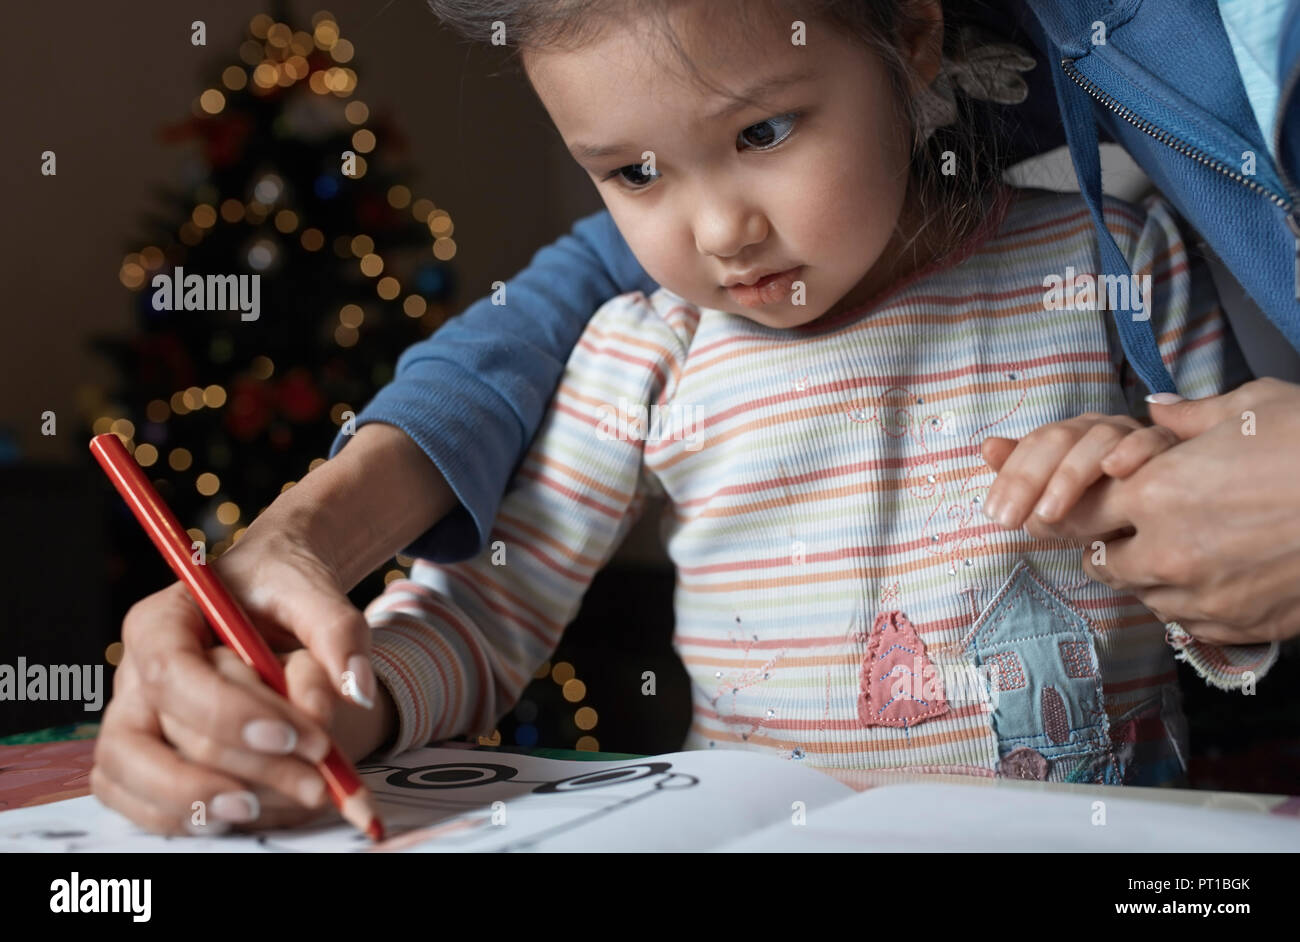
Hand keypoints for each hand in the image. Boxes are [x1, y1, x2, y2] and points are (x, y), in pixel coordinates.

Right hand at [92, 522, 393, 835]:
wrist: (271, 595)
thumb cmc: (280, 587)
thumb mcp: (312, 591)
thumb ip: (337, 632)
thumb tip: (358, 689)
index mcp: (161, 622)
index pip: (175, 674)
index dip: (229, 714)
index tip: (296, 735)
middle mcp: (135, 675)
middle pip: (162, 736)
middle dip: (247, 766)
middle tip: (320, 779)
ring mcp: (133, 721)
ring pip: (141, 778)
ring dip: (216, 803)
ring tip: (295, 798)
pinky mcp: (144, 759)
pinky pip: (144, 804)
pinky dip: (197, 819)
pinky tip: (261, 809)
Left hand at [979, 412, 1178, 529]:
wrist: (1173, 506)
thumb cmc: (1110, 504)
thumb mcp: (1062, 500)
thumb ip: (1026, 476)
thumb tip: (987, 447)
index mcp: (1070, 436)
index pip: (1033, 446)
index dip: (1011, 479)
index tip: (995, 516)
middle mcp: (1098, 430)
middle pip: (1058, 439)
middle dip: (1029, 480)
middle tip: (1012, 522)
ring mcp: (1134, 435)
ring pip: (1097, 440)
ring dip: (1069, 475)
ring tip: (1048, 515)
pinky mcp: (1170, 446)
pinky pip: (1153, 439)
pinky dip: (1134, 450)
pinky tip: (1115, 470)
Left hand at [983, 379, 1299, 644]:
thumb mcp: (1253, 407)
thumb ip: (1191, 416)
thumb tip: (1158, 410)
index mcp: (1156, 494)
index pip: (1074, 510)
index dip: (1064, 505)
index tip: (1061, 503)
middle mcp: (1168, 554)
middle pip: (1100, 561)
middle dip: (1104, 542)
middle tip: (1122, 524)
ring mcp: (1205, 598)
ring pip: (1143, 596)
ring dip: (1144, 574)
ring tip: (1172, 546)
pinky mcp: (1242, 628)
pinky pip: (1188, 623)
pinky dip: (1186, 602)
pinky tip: (1210, 575)